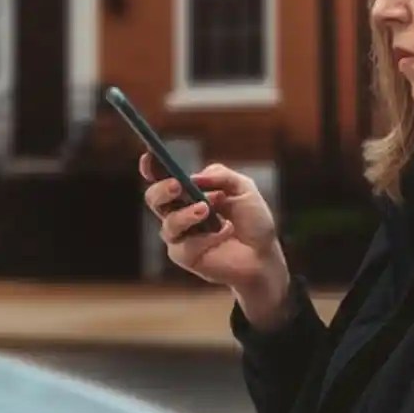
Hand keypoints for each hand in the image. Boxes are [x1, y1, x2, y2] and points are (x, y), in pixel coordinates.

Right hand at [140, 154, 289, 317]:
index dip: (152, 168)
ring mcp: (180, 236)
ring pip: (168, 224)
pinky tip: (225, 232)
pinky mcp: (185, 256)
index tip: (149, 156)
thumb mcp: (243, 188)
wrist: (264, 254)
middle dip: (161, 189)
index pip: (163, 178)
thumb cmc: (253, 221)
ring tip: (207, 210)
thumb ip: (221, 175)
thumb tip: (194, 178)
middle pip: (154, 199)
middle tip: (177, 186)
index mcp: (190, 193)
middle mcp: (180, 213)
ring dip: (186, 215)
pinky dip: (206, 237)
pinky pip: (185, 245)